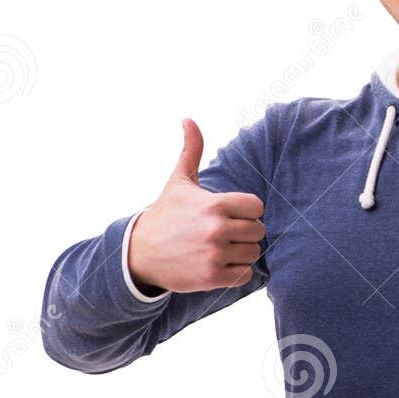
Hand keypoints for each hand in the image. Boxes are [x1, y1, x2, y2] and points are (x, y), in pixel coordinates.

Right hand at [128, 118, 265, 294]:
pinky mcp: (212, 278)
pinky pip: (245, 275)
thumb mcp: (178, 181)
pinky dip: (236, 272)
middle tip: (224, 233)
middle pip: (259, 231)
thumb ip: (191, 150)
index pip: (257, 207)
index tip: (229, 213)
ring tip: (220, 248)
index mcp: (215, 204)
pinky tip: (218, 264)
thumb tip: (188, 119)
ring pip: (253, 253)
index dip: (245, 210)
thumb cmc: (166, 214)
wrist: (139, 252)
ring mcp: (215, 254)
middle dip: (244, 232)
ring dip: (240, 252)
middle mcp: (217, 229)